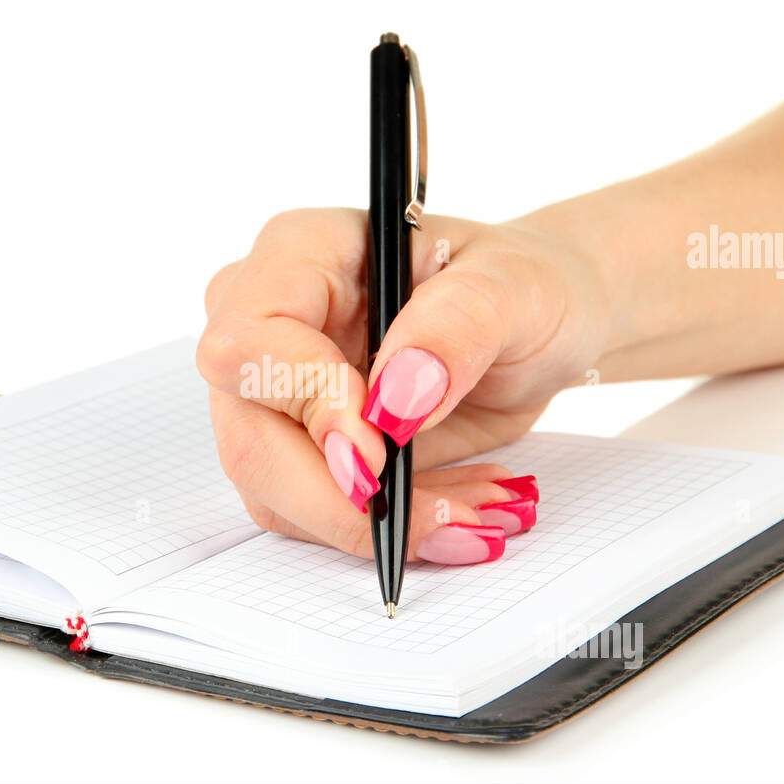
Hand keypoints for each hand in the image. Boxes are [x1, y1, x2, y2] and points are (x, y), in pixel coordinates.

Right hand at [197, 208, 610, 562]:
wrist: (535, 326)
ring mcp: (274, 395)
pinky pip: (317, 516)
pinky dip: (394, 527)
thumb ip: (455, 329)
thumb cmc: (521, 285)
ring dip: (382, 523)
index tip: (382, 451)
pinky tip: (458, 504)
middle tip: (449, 520)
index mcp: (299, 255)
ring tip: (478, 509)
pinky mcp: (300, 451)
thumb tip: (395, 401)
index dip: (307, 405)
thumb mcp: (513, 288)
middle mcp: (268, 325)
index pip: (248, 343)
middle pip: (250, 440)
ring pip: (278, 496)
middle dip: (346, 502)